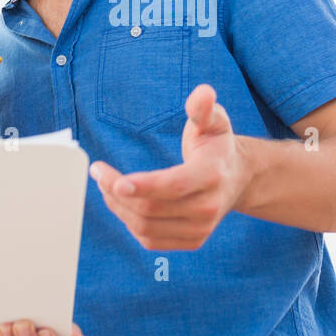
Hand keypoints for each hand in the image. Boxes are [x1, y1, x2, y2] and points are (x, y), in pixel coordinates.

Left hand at [90, 84, 250, 250]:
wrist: (237, 178)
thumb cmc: (217, 145)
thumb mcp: (215, 121)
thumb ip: (204, 108)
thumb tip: (203, 94)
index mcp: (212, 176)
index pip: (173, 186)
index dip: (143, 186)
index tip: (114, 180)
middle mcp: (208, 207)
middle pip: (151, 209)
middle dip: (116, 192)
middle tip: (98, 172)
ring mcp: (200, 229)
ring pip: (146, 227)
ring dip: (118, 207)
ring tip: (106, 185)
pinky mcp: (192, 241)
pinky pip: (150, 239)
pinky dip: (129, 222)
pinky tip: (122, 202)